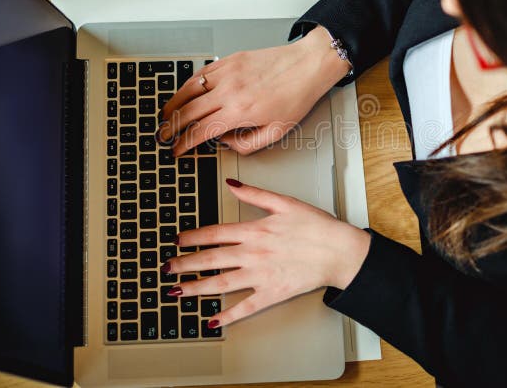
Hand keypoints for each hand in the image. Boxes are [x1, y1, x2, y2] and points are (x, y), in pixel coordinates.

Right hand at [157, 26, 350, 155]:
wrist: (308, 65)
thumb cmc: (296, 95)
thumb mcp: (276, 132)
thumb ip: (247, 144)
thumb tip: (226, 143)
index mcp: (240, 112)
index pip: (201, 131)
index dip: (184, 143)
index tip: (176, 150)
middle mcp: (229, 91)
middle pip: (187, 111)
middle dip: (170, 127)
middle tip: (163, 136)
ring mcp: (227, 72)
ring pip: (188, 90)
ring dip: (172, 105)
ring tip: (165, 116)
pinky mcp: (229, 60)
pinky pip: (200, 74)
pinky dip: (187, 86)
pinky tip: (184, 94)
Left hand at [160, 179, 370, 327]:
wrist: (339, 251)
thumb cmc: (317, 227)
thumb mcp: (284, 202)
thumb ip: (254, 194)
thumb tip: (232, 184)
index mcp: (254, 231)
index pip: (215, 234)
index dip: (193, 238)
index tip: (178, 240)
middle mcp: (253, 254)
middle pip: (211, 260)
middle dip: (185, 264)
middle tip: (167, 268)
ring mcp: (260, 276)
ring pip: (220, 284)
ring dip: (195, 288)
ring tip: (177, 292)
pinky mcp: (272, 294)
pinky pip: (244, 307)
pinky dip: (227, 316)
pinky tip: (212, 321)